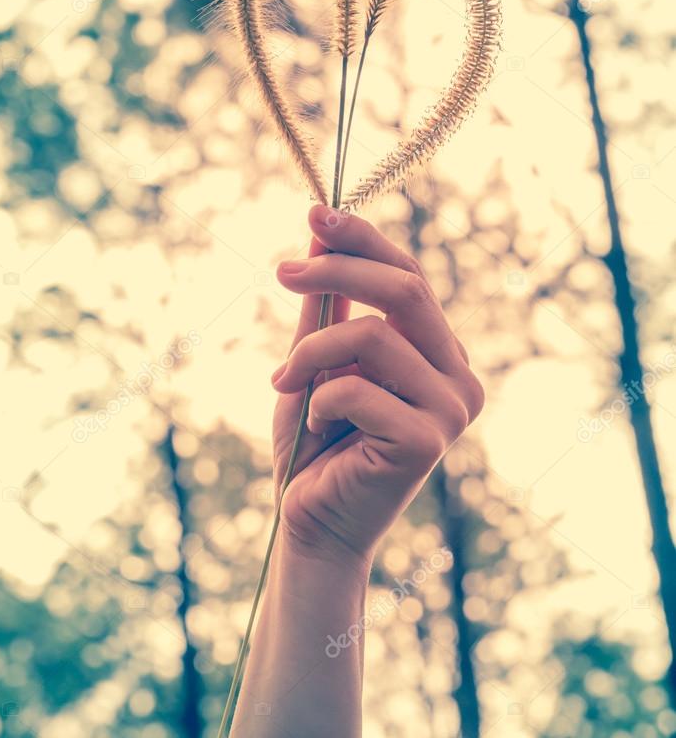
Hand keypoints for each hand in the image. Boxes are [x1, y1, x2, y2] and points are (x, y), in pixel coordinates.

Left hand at [271, 205, 484, 564]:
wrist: (313, 526)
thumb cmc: (316, 443)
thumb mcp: (317, 360)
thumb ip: (329, 306)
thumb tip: (321, 235)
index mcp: (440, 353)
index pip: (410, 276)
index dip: (364, 239)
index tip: (315, 214)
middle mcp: (459, 377)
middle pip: (406, 290)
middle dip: (339, 268)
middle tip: (281, 271)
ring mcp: (451, 410)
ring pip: (375, 336)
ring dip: (311, 353)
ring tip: (282, 383)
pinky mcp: (429, 441)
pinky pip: (357, 389)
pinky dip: (318, 400)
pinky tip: (315, 428)